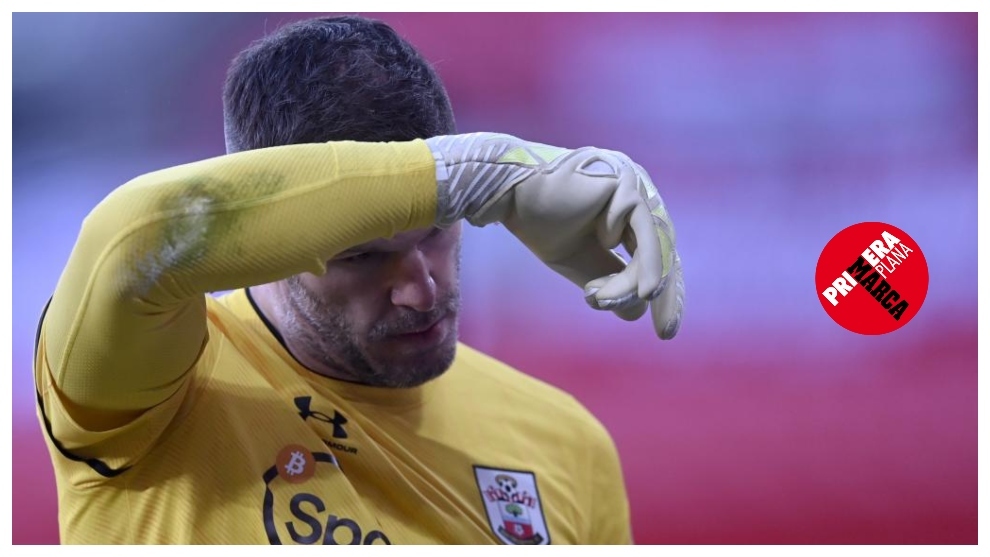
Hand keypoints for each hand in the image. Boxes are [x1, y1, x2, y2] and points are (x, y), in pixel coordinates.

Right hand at [426, 133, 683, 338]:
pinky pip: (643, 233)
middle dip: (666, 294)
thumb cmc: (540, 223)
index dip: (666, 292)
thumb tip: (638, 312)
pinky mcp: (625, 185)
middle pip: (664, 250)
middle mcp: (637, 194)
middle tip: (666, 332)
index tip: (664, 329)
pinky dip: (640, 266)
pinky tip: (627, 288)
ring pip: (655, 245)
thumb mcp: (583, 263)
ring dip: (638, 283)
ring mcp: (634, 185)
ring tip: (612, 305)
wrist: (509, 195)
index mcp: (629, 210)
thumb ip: (612, 281)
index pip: (656, 254)